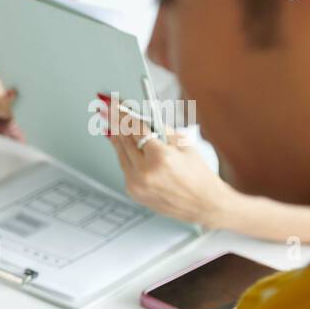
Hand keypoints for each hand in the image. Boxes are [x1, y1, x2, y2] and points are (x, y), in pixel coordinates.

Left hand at [101, 97, 234, 225]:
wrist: (203, 204)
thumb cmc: (198, 174)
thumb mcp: (185, 145)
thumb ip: (161, 130)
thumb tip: (140, 117)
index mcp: (160, 157)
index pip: (136, 129)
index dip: (124, 114)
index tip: (115, 104)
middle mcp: (145, 172)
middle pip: (125, 141)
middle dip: (116, 123)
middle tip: (106, 109)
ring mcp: (136, 184)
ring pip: (121, 154)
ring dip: (116, 138)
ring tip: (110, 124)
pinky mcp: (133, 192)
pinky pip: (125, 168)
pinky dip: (124, 155)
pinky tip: (121, 144)